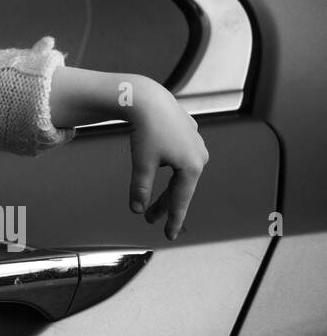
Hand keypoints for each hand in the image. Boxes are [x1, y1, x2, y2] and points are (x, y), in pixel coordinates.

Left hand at [126, 81, 209, 239]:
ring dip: (168, 188)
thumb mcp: (142, 163)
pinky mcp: (189, 133)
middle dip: (164, 205)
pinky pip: (180, 156)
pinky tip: (163, 169)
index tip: (169, 236)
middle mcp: (199, 157)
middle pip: (180, 188)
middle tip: (150, 220)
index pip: (180, 200)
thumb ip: (141, 188)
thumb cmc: (145, 131)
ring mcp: (196, 144)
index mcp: (191, 167)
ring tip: (153, 203)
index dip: (173, 219)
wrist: (148, 98)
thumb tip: (137, 209)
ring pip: (180, 173)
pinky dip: (170, 168)